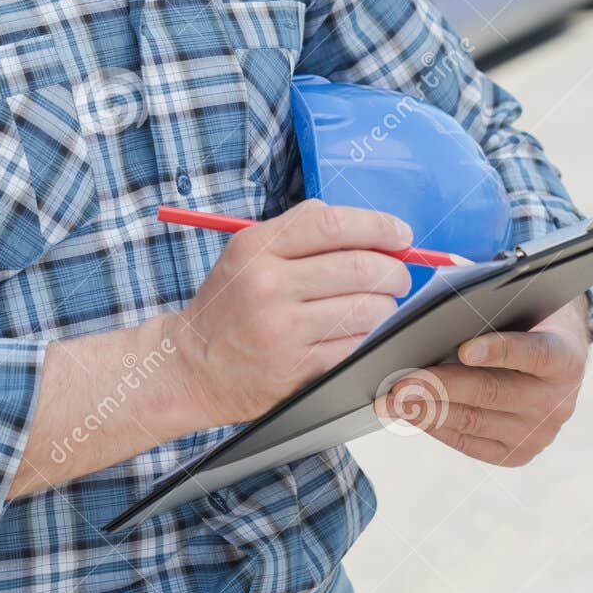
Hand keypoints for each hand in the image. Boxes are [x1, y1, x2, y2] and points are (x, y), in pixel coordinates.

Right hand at [172, 199, 412, 428]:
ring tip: (380, 304)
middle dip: (394, 269)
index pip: (332, 224)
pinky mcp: (297, 369)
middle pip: (359, 267)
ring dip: (386, 305)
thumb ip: (300, 231)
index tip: (401, 234)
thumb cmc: (228, 304)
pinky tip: (360, 331)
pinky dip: (369, 336)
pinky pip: (355, 345)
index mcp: (257, 248)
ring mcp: (283, 330)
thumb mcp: (248, 253)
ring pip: (366, 309)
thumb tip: (369, 228)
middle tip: (399, 274)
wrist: (191, 366)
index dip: (379, 226)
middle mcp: (268, 285)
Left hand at [372, 295, 591, 466]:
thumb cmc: (525, 320)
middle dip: (439, 387)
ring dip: (427, 411)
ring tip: (392, 401)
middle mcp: (558, 401)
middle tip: (399, 383)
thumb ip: (489, 307)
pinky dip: (437, 427)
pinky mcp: (518, 454)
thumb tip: (436, 315)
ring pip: (474, 421)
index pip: (535, 353)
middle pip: (491, 393)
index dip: (499, 351)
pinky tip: (412, 414)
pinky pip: (470, 443)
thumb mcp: (520, 305)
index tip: (464, 348)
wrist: (556, 357)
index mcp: (566, 357)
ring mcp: (539, 434)